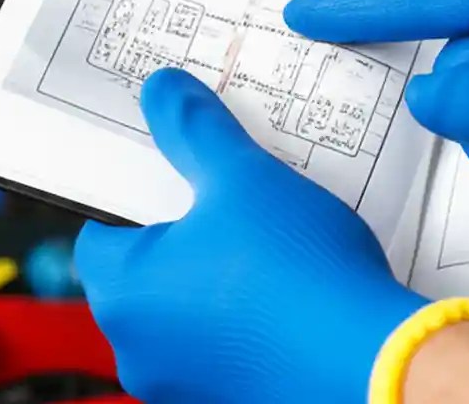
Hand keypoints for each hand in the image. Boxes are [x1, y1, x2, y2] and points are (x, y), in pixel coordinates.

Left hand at [74, 69, 426, 403]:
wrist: (368, 358)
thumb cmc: (298, 276)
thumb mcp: (242, 176)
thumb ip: (194, 130)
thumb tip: (163, 94)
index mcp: (123, 294)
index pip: (100, 232)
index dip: (139, 197)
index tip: (179, 181)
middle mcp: (140, 350)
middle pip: (146, 273)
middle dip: (187, 238)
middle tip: (233, 208)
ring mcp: (184, 384)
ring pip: (188, 311)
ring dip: (219, 281)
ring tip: (270, 249)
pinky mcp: (231, 398)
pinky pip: (226, 344)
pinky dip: (247, 320)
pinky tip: (290, 294)